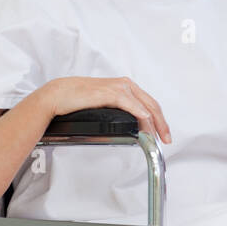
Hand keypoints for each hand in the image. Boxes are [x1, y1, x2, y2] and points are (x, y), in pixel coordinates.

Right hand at [43, 76, 170, 143]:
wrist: (60, 94)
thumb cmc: (79, 100)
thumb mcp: (106, 107)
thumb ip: (121, 113)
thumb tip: (134, 128)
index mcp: (126, 87)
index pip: (150, 104)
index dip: (160, 120)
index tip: (164, 134)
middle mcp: (125, 85)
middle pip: (152, 105)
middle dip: (161, 124)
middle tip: (166, 139)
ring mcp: (118, 87)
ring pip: (144, 106)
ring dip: (152, 123)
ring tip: (155, 138)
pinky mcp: (109, 92)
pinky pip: (130, 104)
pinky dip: (140, 114)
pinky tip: (145, 123)